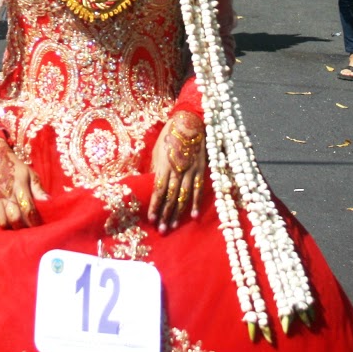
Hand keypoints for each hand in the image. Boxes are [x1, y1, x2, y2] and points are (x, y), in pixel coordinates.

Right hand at [0, 137, 46, 228]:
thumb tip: (48, 201)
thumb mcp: (30, 174)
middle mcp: (6, 191)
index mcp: (20, 185)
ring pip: (1, 221)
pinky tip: (0, 220)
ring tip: (13, 225)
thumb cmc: (15, 168)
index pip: (28, 208)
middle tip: (24, 226)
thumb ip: (38, 189)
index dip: (33, 221)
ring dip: (8, 226)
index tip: (36, 226)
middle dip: (21, 226)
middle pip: (14, 218)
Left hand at [148, 110, 205, 233]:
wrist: (190, 120)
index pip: (158, 190)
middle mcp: (178, 169)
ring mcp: (191, 170)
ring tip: (173, 226)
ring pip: (183, 196)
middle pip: (170, 196)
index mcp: (165, 164)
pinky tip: (193, 215)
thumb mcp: (158, 149)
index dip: (155, 206)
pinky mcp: (201, 169)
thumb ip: (156, 168)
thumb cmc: (170, 133)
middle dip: (165, 214)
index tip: (151, 219)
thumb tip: (152, 184)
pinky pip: (199, 189)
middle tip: (161, 230)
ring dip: (178, 213)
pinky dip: (196, 202)